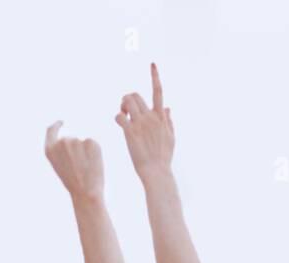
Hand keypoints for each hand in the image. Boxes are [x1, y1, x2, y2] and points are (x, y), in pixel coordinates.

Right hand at [44, 122, 103, 199]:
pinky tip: (93, 164)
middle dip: (75, 149)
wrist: (86, 193)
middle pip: (70, 139)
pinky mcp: (91, 141)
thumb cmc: (72, 182)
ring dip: (85, 151)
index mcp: (50, 149)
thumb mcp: (58, 166)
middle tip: (79, 167)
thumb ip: (59, 150)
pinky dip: (94, 152)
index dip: (57, 125)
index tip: (62, 122)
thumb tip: (68, 140)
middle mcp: (62, 142)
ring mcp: (77, 140)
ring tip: (85, 168)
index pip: (51, 130)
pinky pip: (93, 143)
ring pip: (82, 141)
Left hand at [116, 63, 174, 177]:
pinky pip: (119, 116)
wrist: (157, 171)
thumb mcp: (171, 137)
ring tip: (123, 115)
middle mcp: (151, 117)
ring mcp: (140, 123)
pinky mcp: (130, 132)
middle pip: (136, 95)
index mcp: (161, 117)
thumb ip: (169, 121)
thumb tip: (168, 108)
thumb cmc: (163, 157)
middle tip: (126, 109)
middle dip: (128, 98)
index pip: (158, 91)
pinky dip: (117, 117)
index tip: (152, 64)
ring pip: (127, 101)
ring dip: (122, 105)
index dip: (155, 76)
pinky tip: (119, 123)